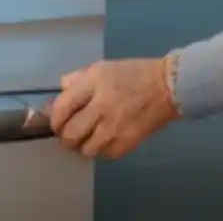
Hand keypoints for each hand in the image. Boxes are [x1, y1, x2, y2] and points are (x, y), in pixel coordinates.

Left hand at [48, 57, 181, 158]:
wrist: (168, 87)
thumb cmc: (132, 74)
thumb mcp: (101, 68)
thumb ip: (77, 79)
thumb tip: (59, 94)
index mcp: (93, 84)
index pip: (62, 107)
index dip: (54, 119)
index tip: (56, 122)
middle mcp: (102, 106)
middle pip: (71, 133)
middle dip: (65, 137)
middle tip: (68, 134)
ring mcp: (116, 127)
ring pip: (86, 148)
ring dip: (82, 146)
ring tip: (85, 139)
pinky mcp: (129, 141)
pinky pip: (105, 154)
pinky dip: (100, 150)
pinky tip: (103, 141)